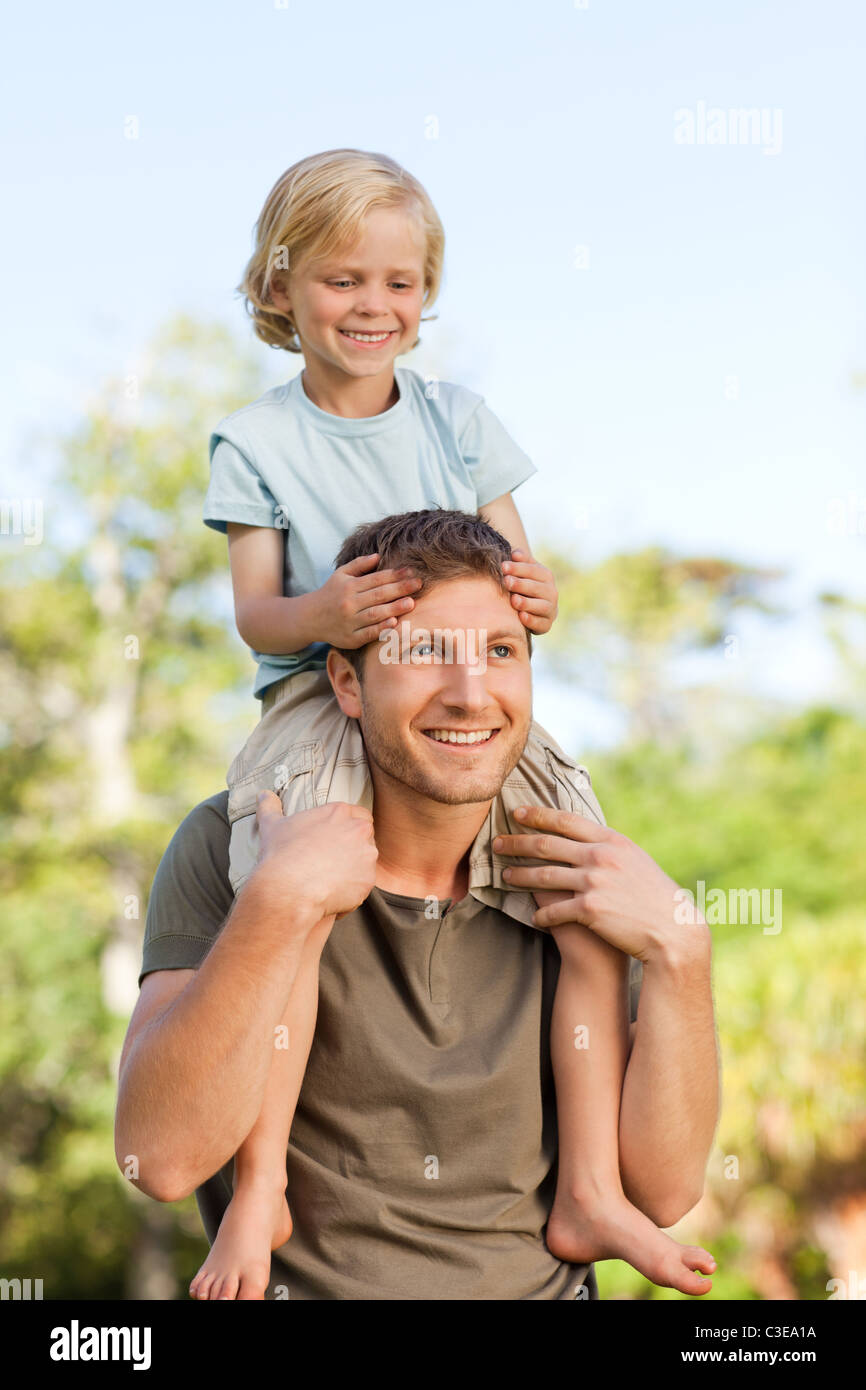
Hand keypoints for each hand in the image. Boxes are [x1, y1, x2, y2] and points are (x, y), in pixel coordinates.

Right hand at [253, 792, 377, 921]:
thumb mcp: (272, 826)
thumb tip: (263, 795)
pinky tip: (332, 893)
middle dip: (354, 846)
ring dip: (355, 867)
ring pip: (367, 860)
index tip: (337, 839)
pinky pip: (364, 884)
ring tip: (331, 878)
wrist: (287, 890)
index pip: (359, 814)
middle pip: (366, 835)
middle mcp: (358, 830)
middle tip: (334, 859)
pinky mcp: (368, 880)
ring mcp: (366, 855)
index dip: (350, 827)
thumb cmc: (280, 856)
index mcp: (339, 813)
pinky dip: (352, 889)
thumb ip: (270, 807)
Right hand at [315, 552, 421, 647]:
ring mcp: (349, 621)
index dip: (395, 575)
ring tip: (411, 603)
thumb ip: (359, 564)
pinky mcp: (350, 638)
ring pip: (375, 614)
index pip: (376, 579)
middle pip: (378, 595)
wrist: (309, 618)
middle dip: (400, 589)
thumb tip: (378, 555)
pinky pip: (368, 633)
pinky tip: (394, 623)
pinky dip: (380, 628)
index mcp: (349, 586)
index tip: (411, 572)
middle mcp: (349, 603)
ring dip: (394, 608)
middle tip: (418, 584)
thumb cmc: (330, 593)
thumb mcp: (340, 574)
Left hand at [492, 806, 708, 963]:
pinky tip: (534, 917)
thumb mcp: (636, 861)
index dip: (538, 815)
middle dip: (517, 843)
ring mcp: (594, 882)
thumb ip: (609, 849)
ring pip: (543, 876)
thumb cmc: (655, 896)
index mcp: (611, 841)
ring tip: (504, 877)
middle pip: (546, 845)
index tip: (517, 813)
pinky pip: (554, 910)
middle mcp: (600, 857)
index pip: (566, 821)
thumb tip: (587, 839)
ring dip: (519, 876)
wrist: (673, 930)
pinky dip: (542, 915)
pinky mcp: (589, 909)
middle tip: (497, 843)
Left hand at [500, 549, 557, 633]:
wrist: (536, 609)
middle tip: (506, 581)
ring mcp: (550, 609)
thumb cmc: (526, 585)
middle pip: (536, 588)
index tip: (503, 566)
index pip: (533, 570)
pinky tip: (521, 617)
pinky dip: (531, 620)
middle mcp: (551, 592)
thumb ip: (521, 561)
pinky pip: (540, 623)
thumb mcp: (525, 571)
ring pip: (541, 606)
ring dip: (527, 603)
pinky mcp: (546, 625)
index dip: (518, 568)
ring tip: (513, 600)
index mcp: (546, 576)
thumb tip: (515, 553)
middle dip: (521, 584)